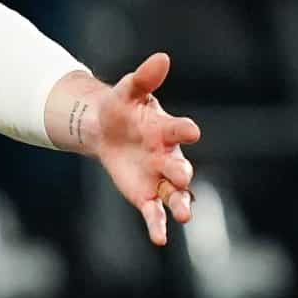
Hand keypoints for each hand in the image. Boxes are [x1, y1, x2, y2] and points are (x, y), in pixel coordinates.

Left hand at [92, 52, 200, 246]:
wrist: (105, 130)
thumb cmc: (122, 108)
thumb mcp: (128, 91)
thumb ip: (144, 78)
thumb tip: (161, 57)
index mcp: (167, 129)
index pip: (179, 130)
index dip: (184, 131)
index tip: (191, 132)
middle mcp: (169, 156)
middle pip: (180, 167)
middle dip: (182, 172)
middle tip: (183, 176)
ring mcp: (160, 178)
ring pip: (176, 195)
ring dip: (181, 205)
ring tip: (185, 216)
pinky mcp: (147, 195)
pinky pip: (155, 212)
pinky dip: (158, 225)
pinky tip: (160, 239)